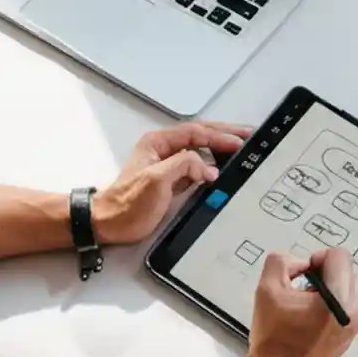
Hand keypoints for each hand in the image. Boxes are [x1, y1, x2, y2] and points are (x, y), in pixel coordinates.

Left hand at [92, 121, 250, 244]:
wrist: (110, 223)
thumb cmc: (127, 203)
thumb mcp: (156, 180)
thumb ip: (184, 165)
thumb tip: (209, 167)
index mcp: (157, 143)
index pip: (195, 133)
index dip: (219, 136)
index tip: (239, 143)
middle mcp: (163, 149)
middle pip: (199, 135)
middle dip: (224, 134)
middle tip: (248, 134)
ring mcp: (167, 164)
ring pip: (200, 149)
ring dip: (220, 147)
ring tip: (242, 147)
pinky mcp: (171, 181)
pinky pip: (196, 167)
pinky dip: (212, 164)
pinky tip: (224, 167)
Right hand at [244, 249, 357, 356]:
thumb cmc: (272, 336)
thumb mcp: (267, 289)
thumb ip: (281, 262)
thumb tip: (301, 265)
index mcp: (338, 298)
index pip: (340, 256)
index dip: (318, 257)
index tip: (302, 273)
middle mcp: (353, 311)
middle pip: (344, 272)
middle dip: (321, 273)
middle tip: (298, 289)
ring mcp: (353, 327)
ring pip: (343, 289)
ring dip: (323, 289)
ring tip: (300, 307)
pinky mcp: (348, 338)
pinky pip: (343, 308)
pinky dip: (327, 306)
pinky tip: (306, 321)